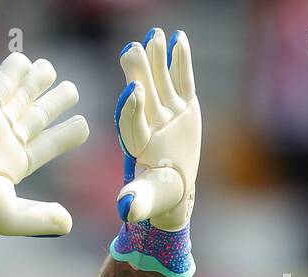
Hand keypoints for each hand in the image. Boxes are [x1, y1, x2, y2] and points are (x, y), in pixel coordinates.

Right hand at [0, 52, 88, 236]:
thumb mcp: (11, 217)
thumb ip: (39, 218)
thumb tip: (68, 225)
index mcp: (17, 163)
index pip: (47, 145)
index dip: (65, 135)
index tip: (82, 126)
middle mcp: (8, 140)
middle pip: (38, 116)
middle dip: (55, 103)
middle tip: (71, 91)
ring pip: (22, 97)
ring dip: (37, 83)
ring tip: (49, 70)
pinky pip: (0, 84)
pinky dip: (13, 72)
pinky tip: (26, 62)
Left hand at [114, 28, 199, 231]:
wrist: (171, 188)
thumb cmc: (156, 197)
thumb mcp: (147, 202)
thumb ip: (136, 203)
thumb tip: (124, 210)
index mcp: (138, 145)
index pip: (133, 123)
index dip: (132, 108)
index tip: (133, 90)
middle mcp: (150, 124)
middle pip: (143, 94)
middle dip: (137, 73)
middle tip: (131, 49)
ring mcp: (166, 112)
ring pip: (160, 82)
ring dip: (156, 59)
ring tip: (154, 35)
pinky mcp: (183, 106)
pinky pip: (182, 80)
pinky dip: (181, 60)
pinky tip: (178, 38)